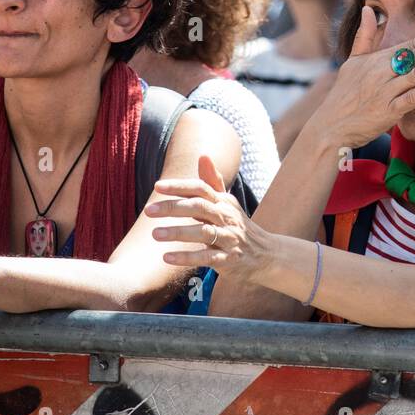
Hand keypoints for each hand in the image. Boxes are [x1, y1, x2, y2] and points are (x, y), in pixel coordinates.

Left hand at [148, 155, 279, 279]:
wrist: (266, 254)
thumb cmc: (238, 226)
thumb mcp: (227, 203)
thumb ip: (212, 182)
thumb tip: (203, 155)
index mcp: (224, 202)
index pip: (201, 189)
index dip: (180, 186)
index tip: (158, 186)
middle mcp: (227, 217)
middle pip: (200, 207)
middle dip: (173, 207)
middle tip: (149, 210)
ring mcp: (229, 238)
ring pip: (203, 232)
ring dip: (178, 232)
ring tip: (155, 234)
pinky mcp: (229, 259)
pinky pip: (207, 257)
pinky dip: (187, 257)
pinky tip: (166, 257)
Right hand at [311, 7, 414, 150]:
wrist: (329, 126)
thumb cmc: (343, 94)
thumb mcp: (352, 62)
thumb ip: (364, 36)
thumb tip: (368, 8)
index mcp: (376, 59)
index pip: (411, 44)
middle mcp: (381, 72)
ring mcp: (384, 92)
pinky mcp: (386, 112)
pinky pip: (411, 99)